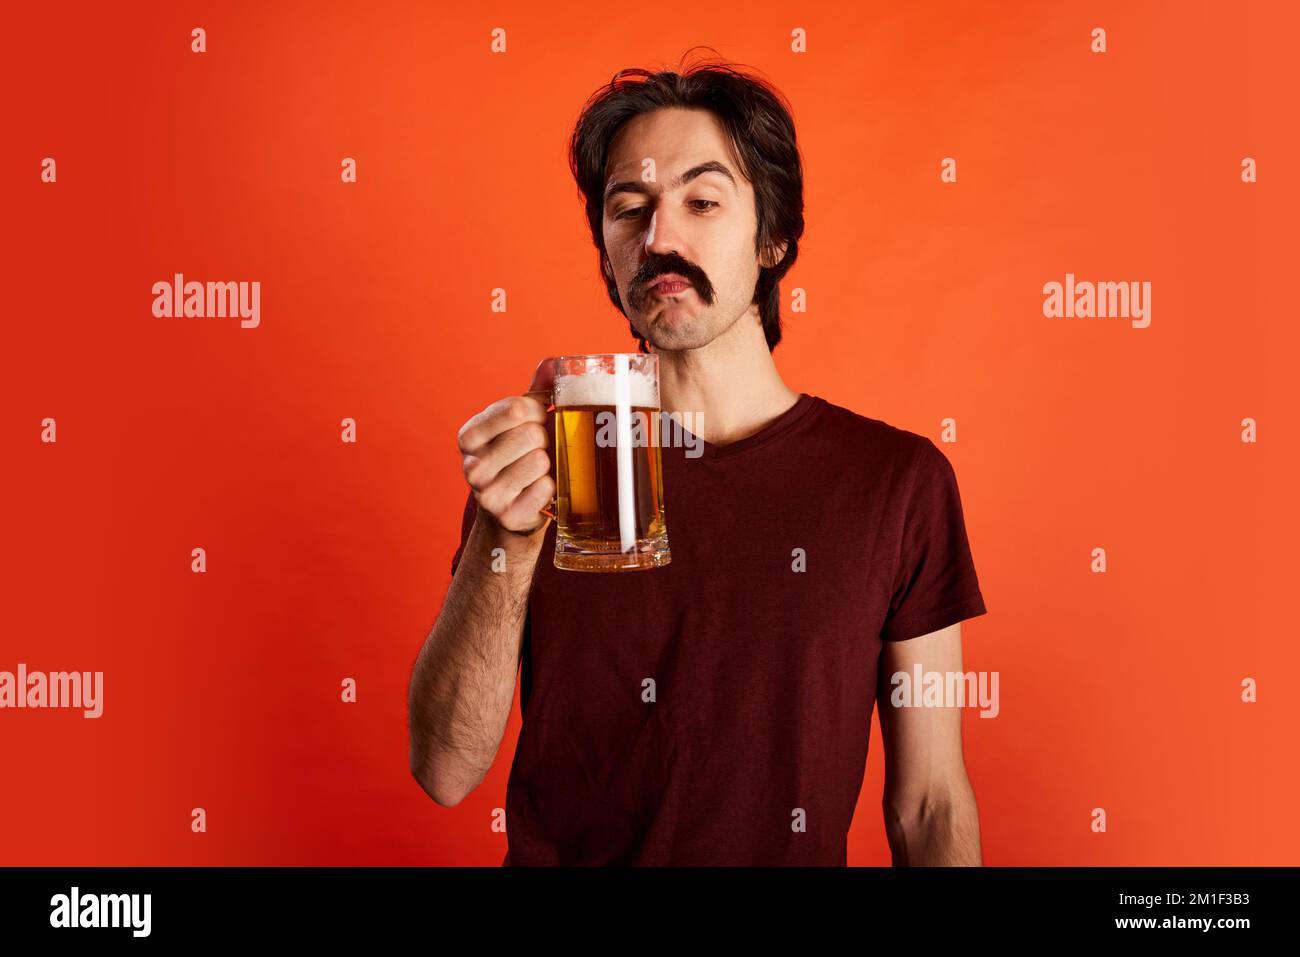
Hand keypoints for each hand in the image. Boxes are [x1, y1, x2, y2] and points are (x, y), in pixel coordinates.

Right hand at [457, 365, 556, 535]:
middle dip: (543, 440)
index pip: (518, 408)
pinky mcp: (508, 515)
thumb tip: (552, 364)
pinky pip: (546, 488)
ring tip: (535, 471)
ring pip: (540, 461)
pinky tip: (536, 490)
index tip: (534, 422)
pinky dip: (550, 487)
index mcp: (469, 436)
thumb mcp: (520, 422)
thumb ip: (535, 391)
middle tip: (535, 451)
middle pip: (532, 435)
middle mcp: (471, 466)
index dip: (537, 412)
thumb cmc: (519, 455)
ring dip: (548, 464)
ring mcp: (486, 495)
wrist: (512, 508)